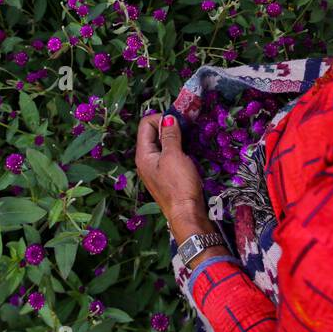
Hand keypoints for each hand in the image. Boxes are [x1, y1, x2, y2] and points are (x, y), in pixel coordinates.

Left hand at [134, 113, 209, 230]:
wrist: (187, 214)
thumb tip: (168, 118)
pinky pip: (168, 154)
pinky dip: (177, 148)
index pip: (146, 124)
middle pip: (153, 132)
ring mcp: (155, 168)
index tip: (179, 121)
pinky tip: (188, 149)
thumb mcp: (174, 156)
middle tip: (187, 126)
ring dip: (175, 137)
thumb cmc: (179, 185)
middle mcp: (146, 159)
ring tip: (189, 136)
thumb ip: (170, 135)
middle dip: (169, 126)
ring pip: (162, 143)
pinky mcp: (166, 174)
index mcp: (143, 154)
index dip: (162, 118)